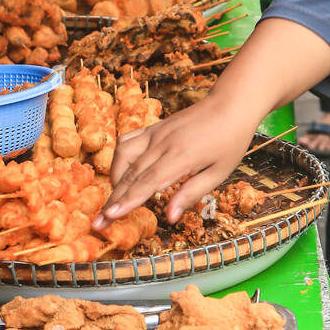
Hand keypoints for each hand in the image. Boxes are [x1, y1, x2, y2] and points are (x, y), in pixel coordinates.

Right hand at [93, 93, 260, 228]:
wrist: (231, 105)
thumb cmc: (230, 141)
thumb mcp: (219, 172)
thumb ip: (191, 194)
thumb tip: (170, 218)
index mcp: (181, 156)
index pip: (147, 182)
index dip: (127, 201)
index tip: (109, 217)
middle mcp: (163, 143)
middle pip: (131, 175)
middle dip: (113, 201)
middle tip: (98, 224)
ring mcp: (156, 133)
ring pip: (124, 156)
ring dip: (114, 180)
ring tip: (112, 202)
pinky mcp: (154, 127)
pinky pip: (128, 140)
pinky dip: (119, 157)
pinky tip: (120, 172)